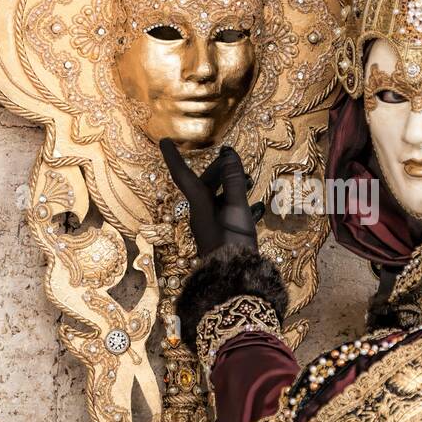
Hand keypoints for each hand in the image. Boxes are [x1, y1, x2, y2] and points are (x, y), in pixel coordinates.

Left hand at [160, 140, 263, 256]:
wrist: (234, 280)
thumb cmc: (232, 242)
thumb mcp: (236, 208)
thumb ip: (233, 180)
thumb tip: (228, 153)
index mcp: (199, 204)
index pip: (183, 175)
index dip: (174, 157)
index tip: (164, 141)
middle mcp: (201, 213)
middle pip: (205, 184)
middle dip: (218, 170)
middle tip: (233, 159)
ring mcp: (212, 225)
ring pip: (218, 198)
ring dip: (231, 186)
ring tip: (250, 179)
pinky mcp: (223, 236)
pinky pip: (229, 214)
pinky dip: (242, 205)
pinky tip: (257, 207)